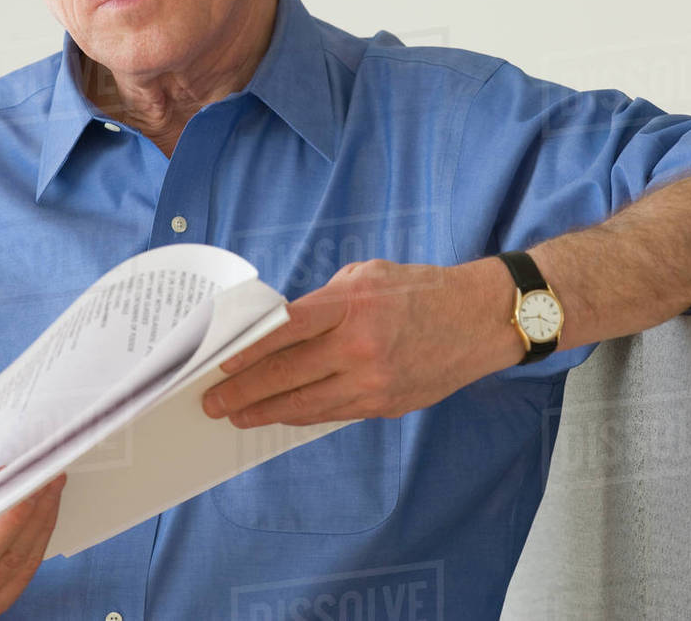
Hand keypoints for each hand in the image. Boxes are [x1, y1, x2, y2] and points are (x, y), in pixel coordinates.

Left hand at [201, 258, 523, 427]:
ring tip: (236, 415)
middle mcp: (361, 346)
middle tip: (211, 401)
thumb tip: (279, 327)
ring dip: (265, 411)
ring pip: (306, 404)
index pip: (286, 329)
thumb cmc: (419, 290)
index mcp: (353, 304)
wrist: (478, 319)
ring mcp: (374, 381)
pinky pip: (333, 414)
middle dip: (243, 391)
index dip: (248, 350)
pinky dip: (301, 415)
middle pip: (288, 373)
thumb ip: (323, 301)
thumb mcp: (367, 275)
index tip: (219, 363)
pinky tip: (279, 414)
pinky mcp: (386, 405)